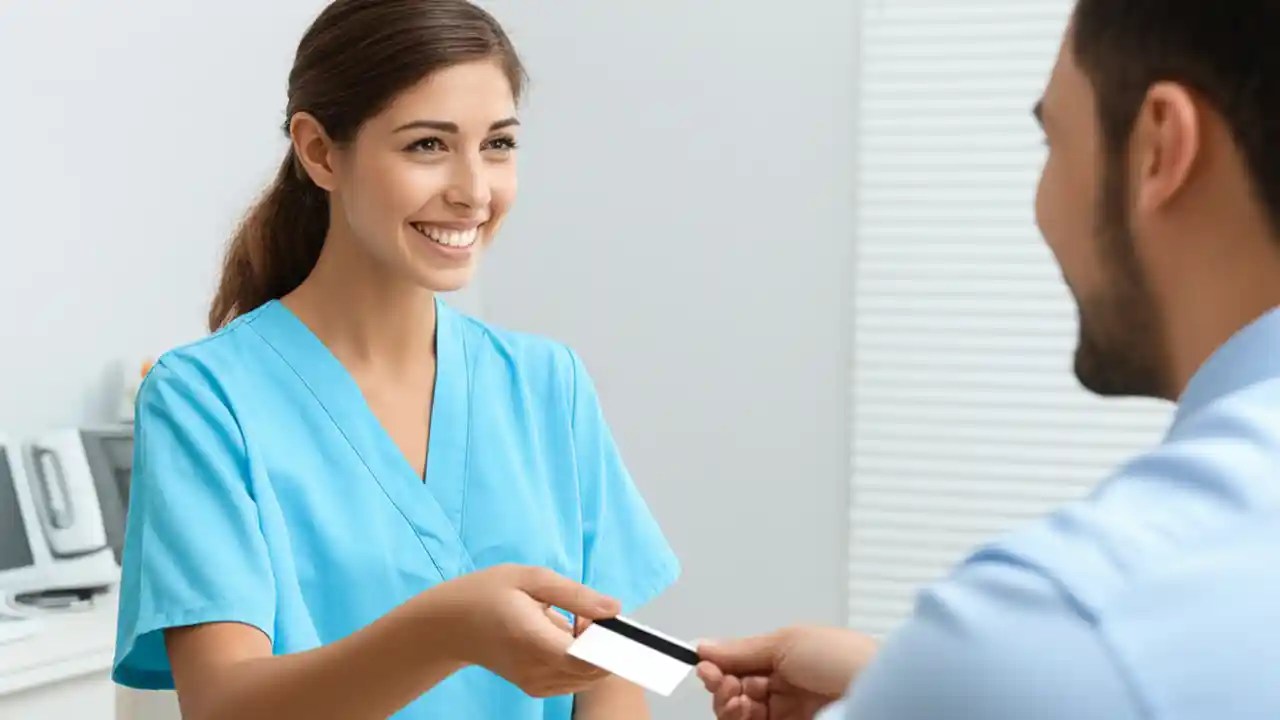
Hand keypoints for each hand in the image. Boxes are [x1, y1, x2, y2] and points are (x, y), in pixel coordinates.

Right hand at [421, 564, 620, 697]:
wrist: (450, 625)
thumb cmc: (487, 594)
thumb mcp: (530, 578)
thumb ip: (575, 595)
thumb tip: (614, 609)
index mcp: (533, 640)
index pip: (587, 659)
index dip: (611, 644)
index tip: (611, 620)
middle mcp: (536, 670)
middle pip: (594, 671)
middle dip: (605, 644)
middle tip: (586, 613)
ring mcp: (535, 684)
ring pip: (588, 678)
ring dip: (594, 652)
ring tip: (573, 622)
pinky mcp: (535, 688)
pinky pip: (574, 680)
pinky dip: (581, 661)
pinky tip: (564, 637)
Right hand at [696, 626, 876, 719]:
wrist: (882, 697)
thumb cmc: (846, 661)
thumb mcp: (788, 642)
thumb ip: (743, 649)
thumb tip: (706, 646)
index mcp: (791, 662)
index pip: (743, 667)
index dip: (720, 666)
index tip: (704, 663)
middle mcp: (789, 692)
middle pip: (736, 694)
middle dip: (719, 685)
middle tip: (718, 680)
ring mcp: (790, 717)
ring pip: (739, 716)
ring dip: (725, 704)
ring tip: (733, 696)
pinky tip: (739, 709)